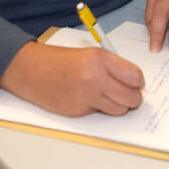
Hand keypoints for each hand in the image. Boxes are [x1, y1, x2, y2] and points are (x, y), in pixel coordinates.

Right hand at [0, 40, 144, 116]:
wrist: (30, 70)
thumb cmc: (57, 61)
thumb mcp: (88, 54)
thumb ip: (110, 66)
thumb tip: (132, 81)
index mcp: (100, 59)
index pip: (135, 76)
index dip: (138, 82)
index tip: (136, 83)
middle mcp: (96, 78)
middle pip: (132, 97)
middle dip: (133, 98)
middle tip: (128, 94)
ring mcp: (87, 96)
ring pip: (120, 110)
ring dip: (118, 106)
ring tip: (109, 97)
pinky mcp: (79, 111)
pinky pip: (101, 114)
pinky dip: (99, 109)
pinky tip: (89, 99)